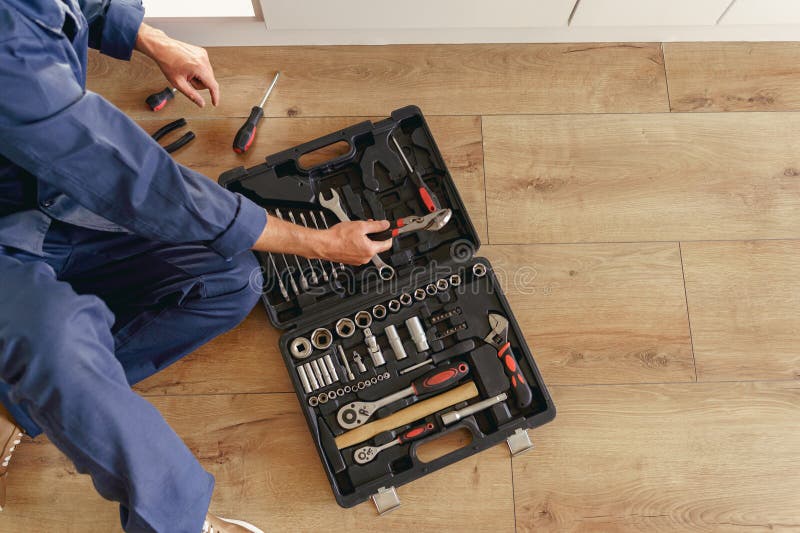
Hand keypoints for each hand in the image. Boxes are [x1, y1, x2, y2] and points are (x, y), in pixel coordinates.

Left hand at [135, 23, 218, 107]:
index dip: (214, 96)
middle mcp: (203, 59)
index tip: (215, 103)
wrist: (161, 47)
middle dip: (199, 83)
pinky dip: (197, 69)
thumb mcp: (178, 83)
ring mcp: (203, 54)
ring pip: (207, 74)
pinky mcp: (201, 52)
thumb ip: (192, 95)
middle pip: (209, 80)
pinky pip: (204, 66)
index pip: (212, 85)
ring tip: (186, 71)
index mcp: (199, 67)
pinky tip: (188, 66)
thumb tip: (200, 103)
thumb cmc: (167, 61)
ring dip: (198, 76)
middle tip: (186, 79)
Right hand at [252, 213, 391, 265]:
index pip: (387, 244)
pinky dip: (357, 244)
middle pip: (376, 245)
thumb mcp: (360, 226)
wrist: (323, 244)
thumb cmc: (338, 237)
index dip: (389, 235)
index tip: (391, 230)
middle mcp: (365, 258)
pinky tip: (349, 237)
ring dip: (364, 239)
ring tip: (355, 231)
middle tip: (368, 225)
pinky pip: (358, 251)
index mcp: (370, 250)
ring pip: (366, 248)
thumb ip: (376, 226)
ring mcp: (357, 260)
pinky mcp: (350, 260)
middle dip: (373, 234)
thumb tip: (385, 225)